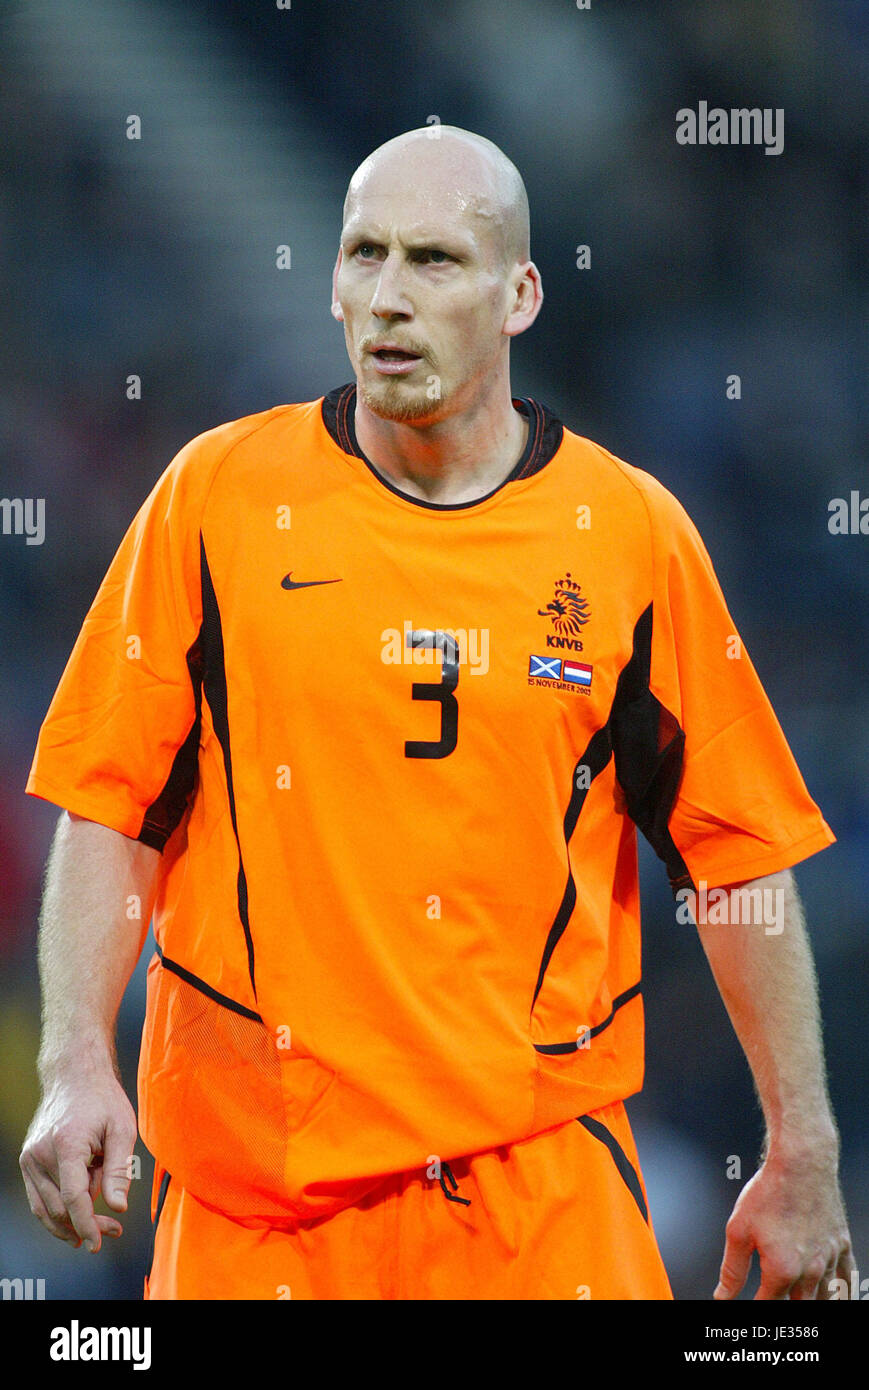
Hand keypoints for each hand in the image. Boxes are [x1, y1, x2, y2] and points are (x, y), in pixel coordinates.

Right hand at [20, 1070, 137, 1251]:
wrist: (74, 1076)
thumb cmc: (102, 1100)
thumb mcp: (122, 1129)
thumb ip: (119, 1170)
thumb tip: (117, 1207)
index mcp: (66, 1143)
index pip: (73, 1197)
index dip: (87, 1224)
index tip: (98, 1244)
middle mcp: (40, 1153)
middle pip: (60, 1207)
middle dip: (87, 1224)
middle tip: (114, 1230)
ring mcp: (30, 1158)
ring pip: (47, 1208)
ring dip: (72, 1220)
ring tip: (103, 1220)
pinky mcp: (27, 1161)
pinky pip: (40, 1198)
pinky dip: (59, 1209)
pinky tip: (81, 1212)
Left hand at [714, 1146, 854, 1299]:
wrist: (801, 1163)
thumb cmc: (768, 1192)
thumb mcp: (739, 1230)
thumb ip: (732, 1269)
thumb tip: (723, 1295)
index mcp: (782, 1270)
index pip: (768, 1305)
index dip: (756, 1309)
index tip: (748, 1305)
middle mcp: (810, 1270)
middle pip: (799, 1305)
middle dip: (784, 1306)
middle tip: (773, 1299)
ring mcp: (829, 1259)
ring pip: (824, 1298)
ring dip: (810, 1302)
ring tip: (798, 1300)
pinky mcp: (842, 1245)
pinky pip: (846, 1279)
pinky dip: (840, 1292)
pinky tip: (833, 1295)